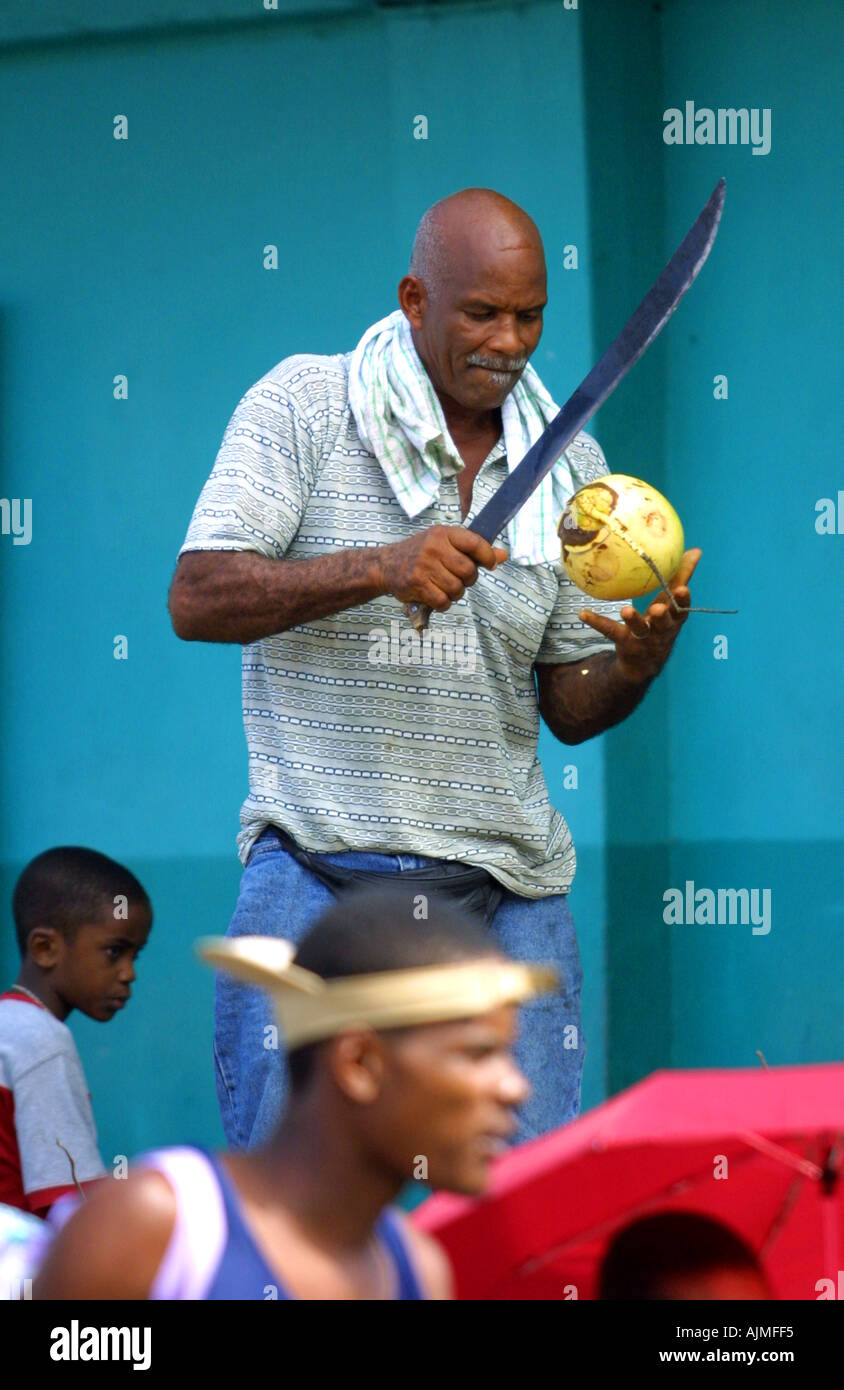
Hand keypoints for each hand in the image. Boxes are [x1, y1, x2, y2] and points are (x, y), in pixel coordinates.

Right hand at [375, 526, 508, 612]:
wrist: (386, 565)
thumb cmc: (420, 553)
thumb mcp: (446, 543)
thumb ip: (474, 550)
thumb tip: (503, 556)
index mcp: (444, 533)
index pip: (475, 543)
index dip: (488, 556)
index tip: (491, 563)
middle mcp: (434, 547)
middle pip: (468, 571)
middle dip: (469, 579)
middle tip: (459, 578)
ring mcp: (424, 566)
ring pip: (457, 589)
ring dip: (455, 593)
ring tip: (445, 586)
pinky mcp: (417, 585)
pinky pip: (443, 601)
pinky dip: (443, 602)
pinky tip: (435, 594)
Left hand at [578, 548, 701, 683]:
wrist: (645, 664)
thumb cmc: (662, 623)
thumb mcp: (672, 603)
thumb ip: (682, 577)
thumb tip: (696, 551)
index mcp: (674, 620)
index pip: (682, 610)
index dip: (683, 601)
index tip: (683, 589)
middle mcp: (660, 630)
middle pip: (663, 624)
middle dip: (662, 616)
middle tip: (658, 608)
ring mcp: (642, 638)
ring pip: (639, 629)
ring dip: (633, 620)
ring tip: (626, 610)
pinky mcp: (624, 641)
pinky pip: (609, 630)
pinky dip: (597, 622)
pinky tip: (583, 614)